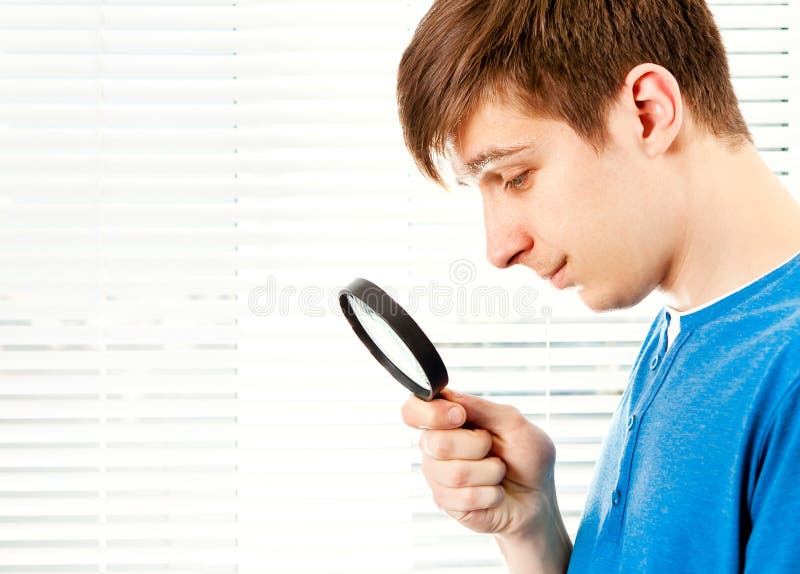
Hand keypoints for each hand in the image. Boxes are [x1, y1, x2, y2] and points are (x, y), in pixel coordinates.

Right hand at [401, 388, 559, 538]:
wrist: (537, 496)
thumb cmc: (524, 456)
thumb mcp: (513, 422)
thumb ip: (481, 407)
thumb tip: (448, 395)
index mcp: (445, 421)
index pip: (412, 411)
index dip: (432, 413)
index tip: (460, 415)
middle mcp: (434, 447)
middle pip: (438, 443)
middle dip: (478, 445)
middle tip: (491, 448)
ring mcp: (437, 477)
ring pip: (456, 473)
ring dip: (491, 472)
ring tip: (497, 472)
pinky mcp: (446, 503)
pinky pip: (466, 498)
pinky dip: (492, 494)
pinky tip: (494, 492)